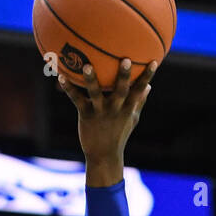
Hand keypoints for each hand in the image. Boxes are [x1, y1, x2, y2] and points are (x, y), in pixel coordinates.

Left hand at [58, 59, 156, 178]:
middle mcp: (115, 109)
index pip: (140, 91)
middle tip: (127, 60)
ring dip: (91, 80)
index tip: (154, 62)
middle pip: (121, 91)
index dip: (147, 77)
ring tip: (86, 66)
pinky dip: (68, 88)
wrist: (103, 156)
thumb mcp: (132, 119)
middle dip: (124, 76)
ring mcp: (100, 112)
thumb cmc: (119, 134)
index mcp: (127, 108)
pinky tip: (61, 76)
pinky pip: (76, 100)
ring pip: (96, 94)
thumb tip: (149, 86)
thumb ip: (139, 102)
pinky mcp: (86, 115)